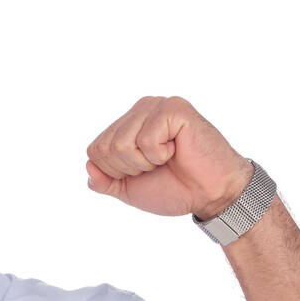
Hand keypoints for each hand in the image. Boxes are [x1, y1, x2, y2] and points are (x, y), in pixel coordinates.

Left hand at [84, 95, 252, 219]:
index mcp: (127, 125)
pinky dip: (161, 155)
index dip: (115, 172)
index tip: (144, 172)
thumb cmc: (175, 188)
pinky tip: (178, 150)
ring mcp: (157, 106)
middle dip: (130, 168)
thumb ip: (105, 180)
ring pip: (122, 144)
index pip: (95, 150)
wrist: (210, 194)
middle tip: (158, 165)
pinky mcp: (174, 108)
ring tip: (168, 157)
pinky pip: (146, 139)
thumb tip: (88, 167)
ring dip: (145, 162)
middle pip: (106, 147)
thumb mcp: (129, 189)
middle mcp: (139, 110)